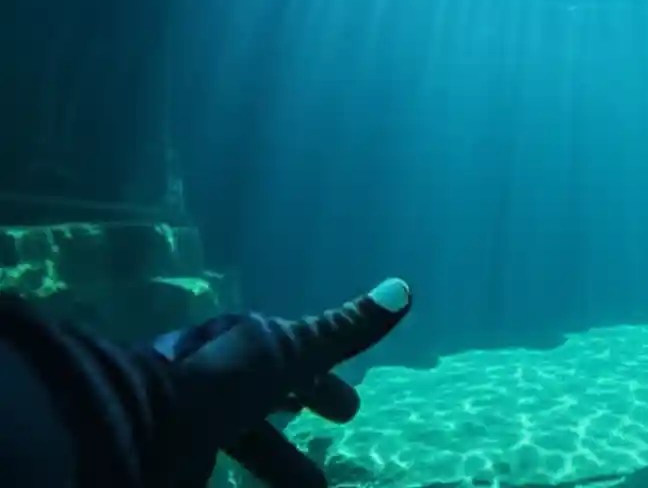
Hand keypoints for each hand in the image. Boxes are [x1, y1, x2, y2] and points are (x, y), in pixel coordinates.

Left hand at [149, 278, 411, 485]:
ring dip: (277, 463)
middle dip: (298, 429)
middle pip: (267, 402)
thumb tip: (403, 288)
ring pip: (243, 441)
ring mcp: (191, 418)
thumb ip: (342, 330)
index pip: (294, 359)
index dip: (323, 384)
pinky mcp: (175, 456)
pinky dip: (238, 478)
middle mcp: (216, 375)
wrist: (134, 429)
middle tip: (332, 452)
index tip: (349, 412)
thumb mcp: (290, 352)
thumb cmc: (220, 383)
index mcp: (244, 345)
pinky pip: (211, 467)